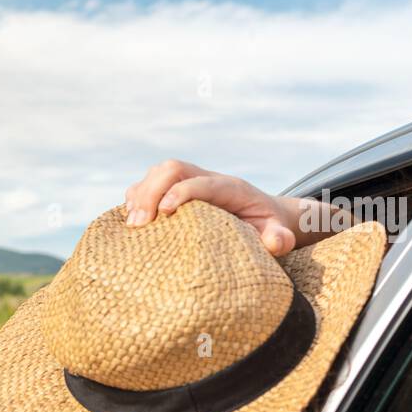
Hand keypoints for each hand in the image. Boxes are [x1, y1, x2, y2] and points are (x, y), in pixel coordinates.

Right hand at [123, 160, 298, 255]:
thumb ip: (279, 238)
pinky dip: (136, 198)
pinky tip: (133, 220)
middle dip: (152, 192)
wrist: (267, 216)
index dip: (180, 193)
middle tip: (139, 224)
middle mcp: (207, 179)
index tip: (165, 214)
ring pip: (157, 173)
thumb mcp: (278, 235)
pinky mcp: (177, 191)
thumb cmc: (269, 229)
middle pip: (172, 169)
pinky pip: (150, 184)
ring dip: (141, 194)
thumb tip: (275, 242)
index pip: (200, 182)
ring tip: (133, 225)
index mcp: (230, 188)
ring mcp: (190, 182)